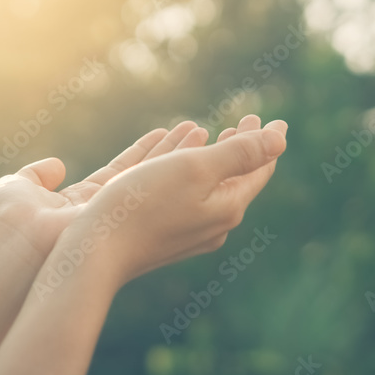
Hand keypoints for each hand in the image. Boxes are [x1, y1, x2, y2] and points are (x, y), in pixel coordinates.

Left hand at [0, 121, 211, 264]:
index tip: (163, 132)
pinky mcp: (133, 222)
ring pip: (159, 181)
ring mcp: (122, 221)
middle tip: (199, 130)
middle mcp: (106, 215)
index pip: (117, 175)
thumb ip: (37, 174)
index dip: (141, 154)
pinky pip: (160, 185)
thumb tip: (56, 165)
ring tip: (203, 132)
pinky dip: (179, 164)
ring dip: (183, 156)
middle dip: (171, 153)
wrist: (14, 257)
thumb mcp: (16, 187)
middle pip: (146, 177)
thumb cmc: (7, 227)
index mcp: (77, 207)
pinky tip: (198, 146)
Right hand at [65, 115, 287, 287]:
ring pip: (204, 185)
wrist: (94, 254)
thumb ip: (239, 153)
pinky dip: (179, 166)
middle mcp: (211, 224)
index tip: (276, 120)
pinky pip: (176, 191)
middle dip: (241, 147)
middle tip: (246, 121)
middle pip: (234, 180)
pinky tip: (166, 153)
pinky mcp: (156, 231)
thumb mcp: (196, 169)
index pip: (258, 171)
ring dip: (209, 155)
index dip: (267, 142)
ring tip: (208, 133)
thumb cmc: (143, 205)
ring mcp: (183, 231)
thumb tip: (280, 141)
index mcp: (227, 209)